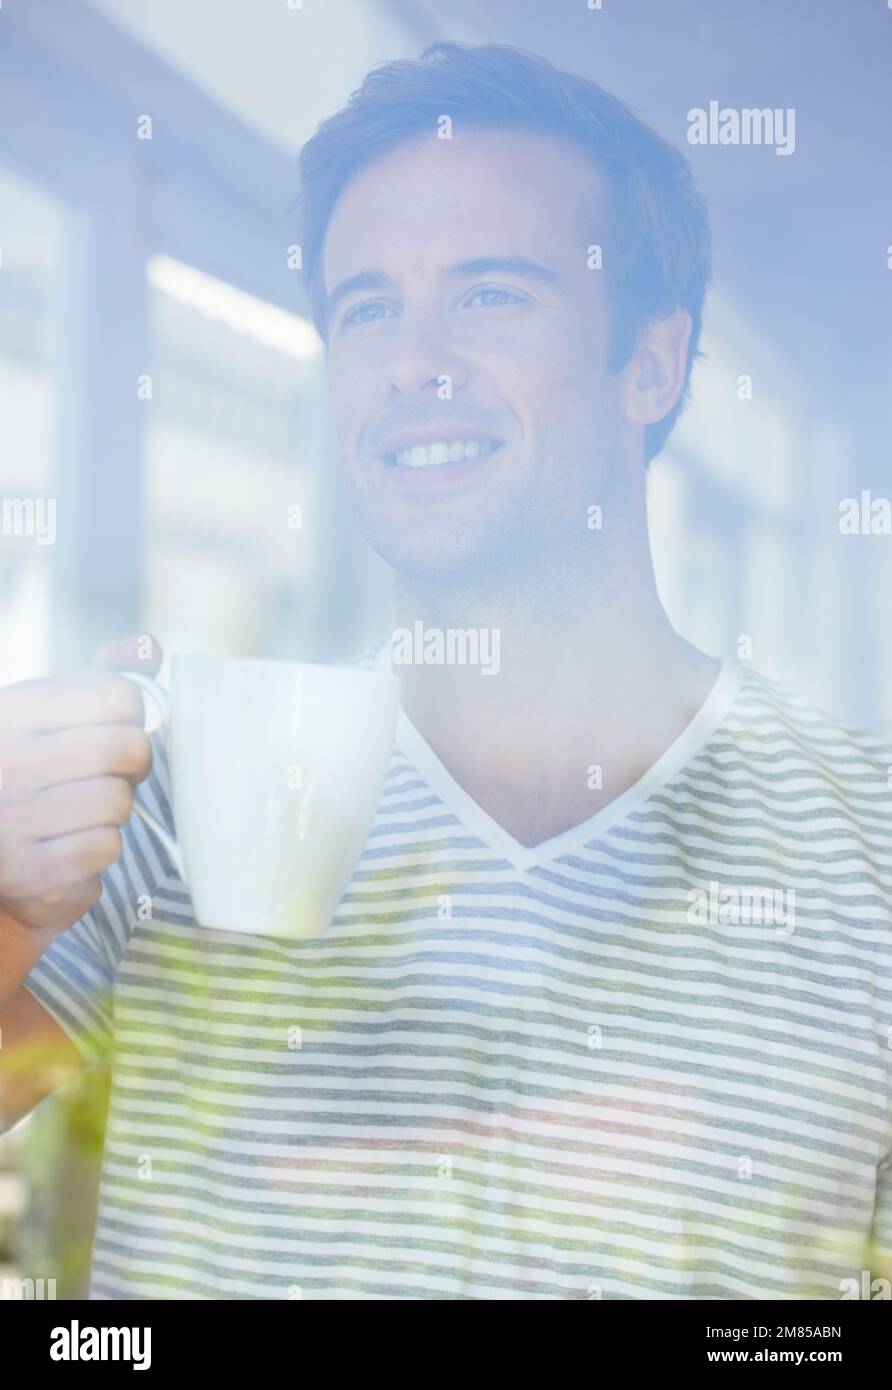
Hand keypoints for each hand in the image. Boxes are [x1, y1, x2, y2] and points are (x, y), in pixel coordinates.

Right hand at [0, 634, 161, 934]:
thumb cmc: (28, 771)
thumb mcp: (48, 712)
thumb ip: (100, 679)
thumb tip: (148, 646)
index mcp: (11, 710)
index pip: (116, 697)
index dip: (130, 715)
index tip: (113, 729)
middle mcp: (7, 762)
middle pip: (127, 749)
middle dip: (130, 763)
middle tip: (110, 772)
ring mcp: (13, 819)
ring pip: (118, 801)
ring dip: (114, 808)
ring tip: (82, 809)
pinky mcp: (30, 872)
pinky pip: (105, 847)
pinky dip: (99, 848)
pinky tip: (71, 843)